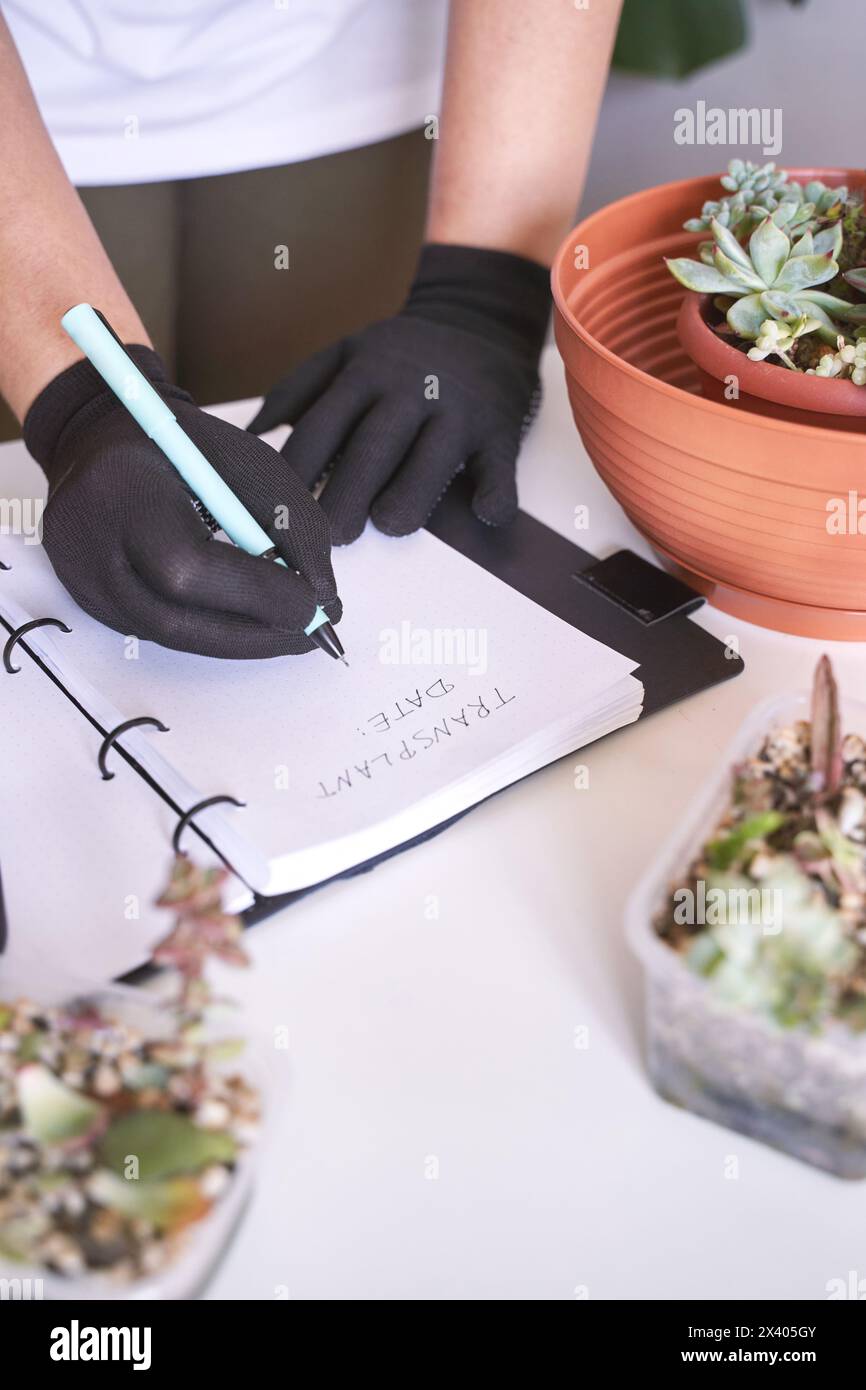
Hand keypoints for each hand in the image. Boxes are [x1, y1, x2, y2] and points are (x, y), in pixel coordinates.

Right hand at [24, 347, 338, 658]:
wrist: (98, 442)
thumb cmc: (178, 446)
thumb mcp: (244, 460)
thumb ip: (289, 520)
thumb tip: (321, 594)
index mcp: (121, 491)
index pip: (188, 568)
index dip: (258, 595)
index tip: (317, 603)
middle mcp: (89, 546)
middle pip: (177, 621)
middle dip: (258, 635)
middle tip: (314, 631)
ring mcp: (84, 582)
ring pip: (173, 638)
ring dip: (244, 642)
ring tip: (293, 631)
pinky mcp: (94, 604)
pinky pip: (163, 634)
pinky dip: (216, 633)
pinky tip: (252, 622)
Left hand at [249, 244, 549, 543]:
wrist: (481, 316)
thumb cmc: (402, 353)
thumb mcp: (346, 352)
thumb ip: (295, 389)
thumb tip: (249, 435)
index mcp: (363, 374)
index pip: (320, 431)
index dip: (297, 477)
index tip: (281, 516)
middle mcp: (409, 391)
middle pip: (370, 451)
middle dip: (345, 500)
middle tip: (329, 539)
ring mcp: (458, 411)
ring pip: (431, 465)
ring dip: (407, 502)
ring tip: (388, 524)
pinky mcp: (499, 430)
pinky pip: (499, 468)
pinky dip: (495, 495)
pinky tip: (482, 514)